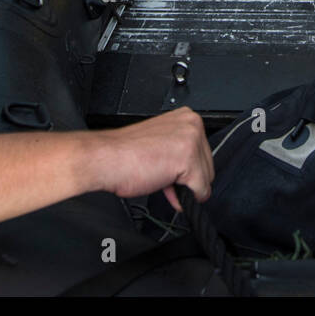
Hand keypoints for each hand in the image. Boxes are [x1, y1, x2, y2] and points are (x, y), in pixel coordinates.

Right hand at [89, 107, 213, 210]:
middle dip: (187, 180)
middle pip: (208, 166)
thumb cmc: (124, 152)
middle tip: (163, 177)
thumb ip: (180, 154)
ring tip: (160, 179)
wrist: (106, 158)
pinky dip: (184, 198)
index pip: (204, 152)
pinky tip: (166, 188)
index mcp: (186, 117)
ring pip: (205, 179)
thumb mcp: (160, 145)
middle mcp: (192, 124)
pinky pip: (199, 190)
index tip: (173, 171)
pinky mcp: (188, 159)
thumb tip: (193, 175)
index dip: (188, 169)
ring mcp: (191, 140)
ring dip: (184, 188)